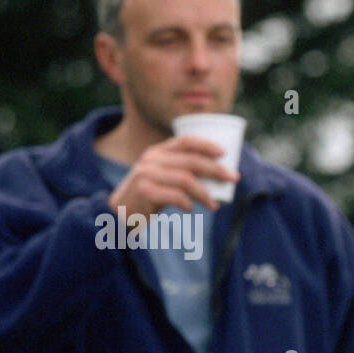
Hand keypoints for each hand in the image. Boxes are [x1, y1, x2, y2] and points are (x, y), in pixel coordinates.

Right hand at [106, 135, 238, 216]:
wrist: (120, 211)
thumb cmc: (150, 194)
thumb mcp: (162, 175)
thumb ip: (181, 170)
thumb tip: (218, 174)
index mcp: (157, 152)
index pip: (185, 141)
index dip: (206, 145)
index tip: (224, 153)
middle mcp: (151, 159)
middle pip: (191, 161)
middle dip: (216, 170)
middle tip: (233, 179)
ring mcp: (146, 174)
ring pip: (186, 179)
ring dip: (204, 193)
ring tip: (214, 205)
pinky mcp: (145, 192)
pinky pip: (175, 196)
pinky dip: (187, 203)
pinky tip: (190, 209)